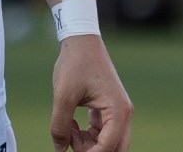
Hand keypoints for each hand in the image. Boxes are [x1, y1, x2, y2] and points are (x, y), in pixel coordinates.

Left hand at [50, 35, 132, 150]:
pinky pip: (102, 132)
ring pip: (107, 143)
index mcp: (118, 110)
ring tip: (68, 128)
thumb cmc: (75, 65)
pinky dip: (87, 135)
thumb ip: (60, 126)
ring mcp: (118, 111)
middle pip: (115, 148)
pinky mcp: (109, 109)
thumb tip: (59, 150)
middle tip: (71, 141)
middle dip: (93, 151)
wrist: (81, 42)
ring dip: (87, 144)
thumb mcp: (63, 96)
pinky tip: (72, 124)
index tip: (68, 149)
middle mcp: (123, 113)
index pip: (107, 147)